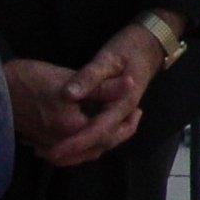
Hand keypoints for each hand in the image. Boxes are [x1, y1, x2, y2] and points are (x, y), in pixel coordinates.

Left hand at [7, 23, 163, 168]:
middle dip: (75, 154)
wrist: (150, 44)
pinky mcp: (117, 112)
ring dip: (80, 152)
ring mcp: (122, 114)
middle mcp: (124, 114)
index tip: (54, 151)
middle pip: (102, 144)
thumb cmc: (130, 48)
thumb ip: (89, 77)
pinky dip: (87, 142)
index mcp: (123, 104)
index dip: (75, 143)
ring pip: (103, 142)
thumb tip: (68, 95)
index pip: (98, 131)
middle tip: (48, 155)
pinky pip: (103, 134)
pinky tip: (70, 140)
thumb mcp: (109, 58)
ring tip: (55, 153)